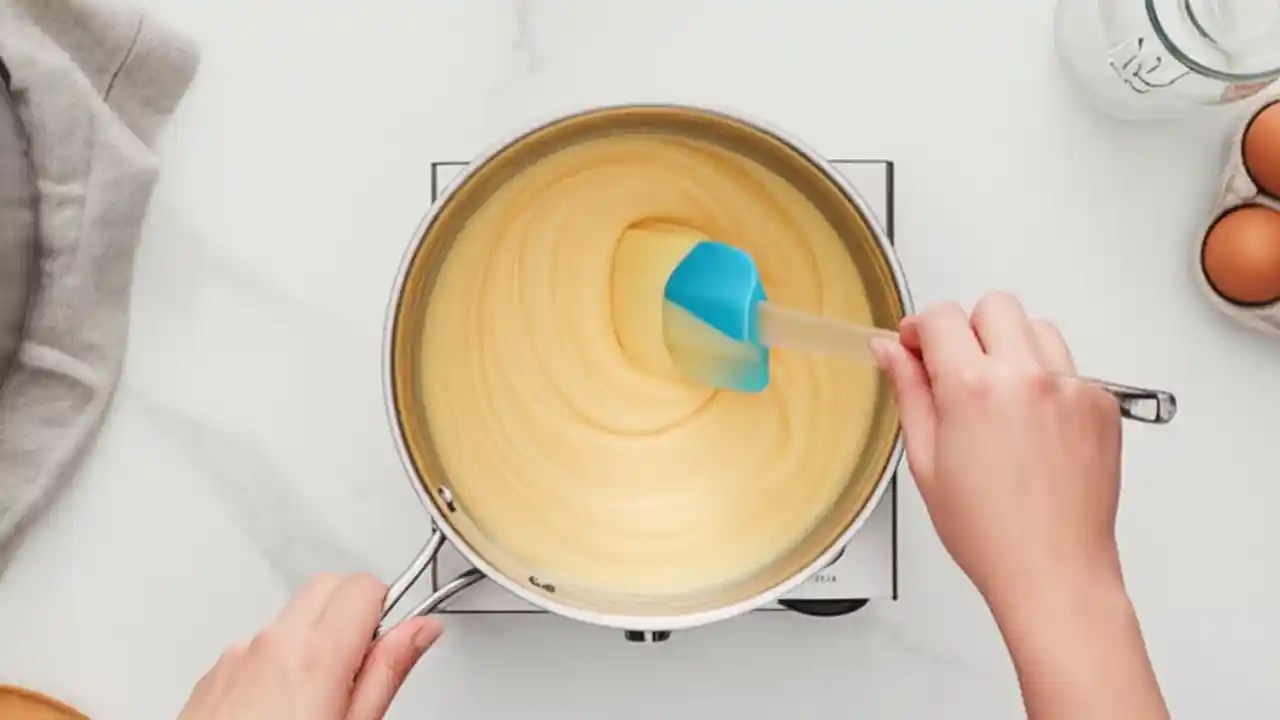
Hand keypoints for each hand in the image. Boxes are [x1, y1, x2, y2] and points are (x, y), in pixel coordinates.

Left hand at [180, 573, 441, 719]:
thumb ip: (388, 671)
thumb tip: (421, 629)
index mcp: (317, 656)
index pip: (365, 586)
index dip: (386, 610)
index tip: (386, 644)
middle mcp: (272, 644)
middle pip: (327, 587)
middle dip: (351, 612)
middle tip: (359, 666)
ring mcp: (237, 655)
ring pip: (292, 616)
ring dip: (313, 638)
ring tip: (316, 699)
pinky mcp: (214, 673)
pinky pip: (258, 645)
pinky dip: (278, 660)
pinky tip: (280, 708)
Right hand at [872, 293, 1167, 718]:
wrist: (1054, 572)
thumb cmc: (990, 532)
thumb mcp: (926, 461)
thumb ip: (909, 393)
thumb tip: (891, 353)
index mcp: (974, 388)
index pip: (941, 318)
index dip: (919, 329)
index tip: (914, 347)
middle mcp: (1027, 377)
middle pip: (994, 306)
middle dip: (968, 329)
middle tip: (956, 370)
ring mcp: (1072, 387)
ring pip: (1037, 328)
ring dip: (1012, 347)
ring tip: (999, 398)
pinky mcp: (1103, 404)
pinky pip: (1070, 367)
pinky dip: (1048, 382)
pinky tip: (1032, 426)